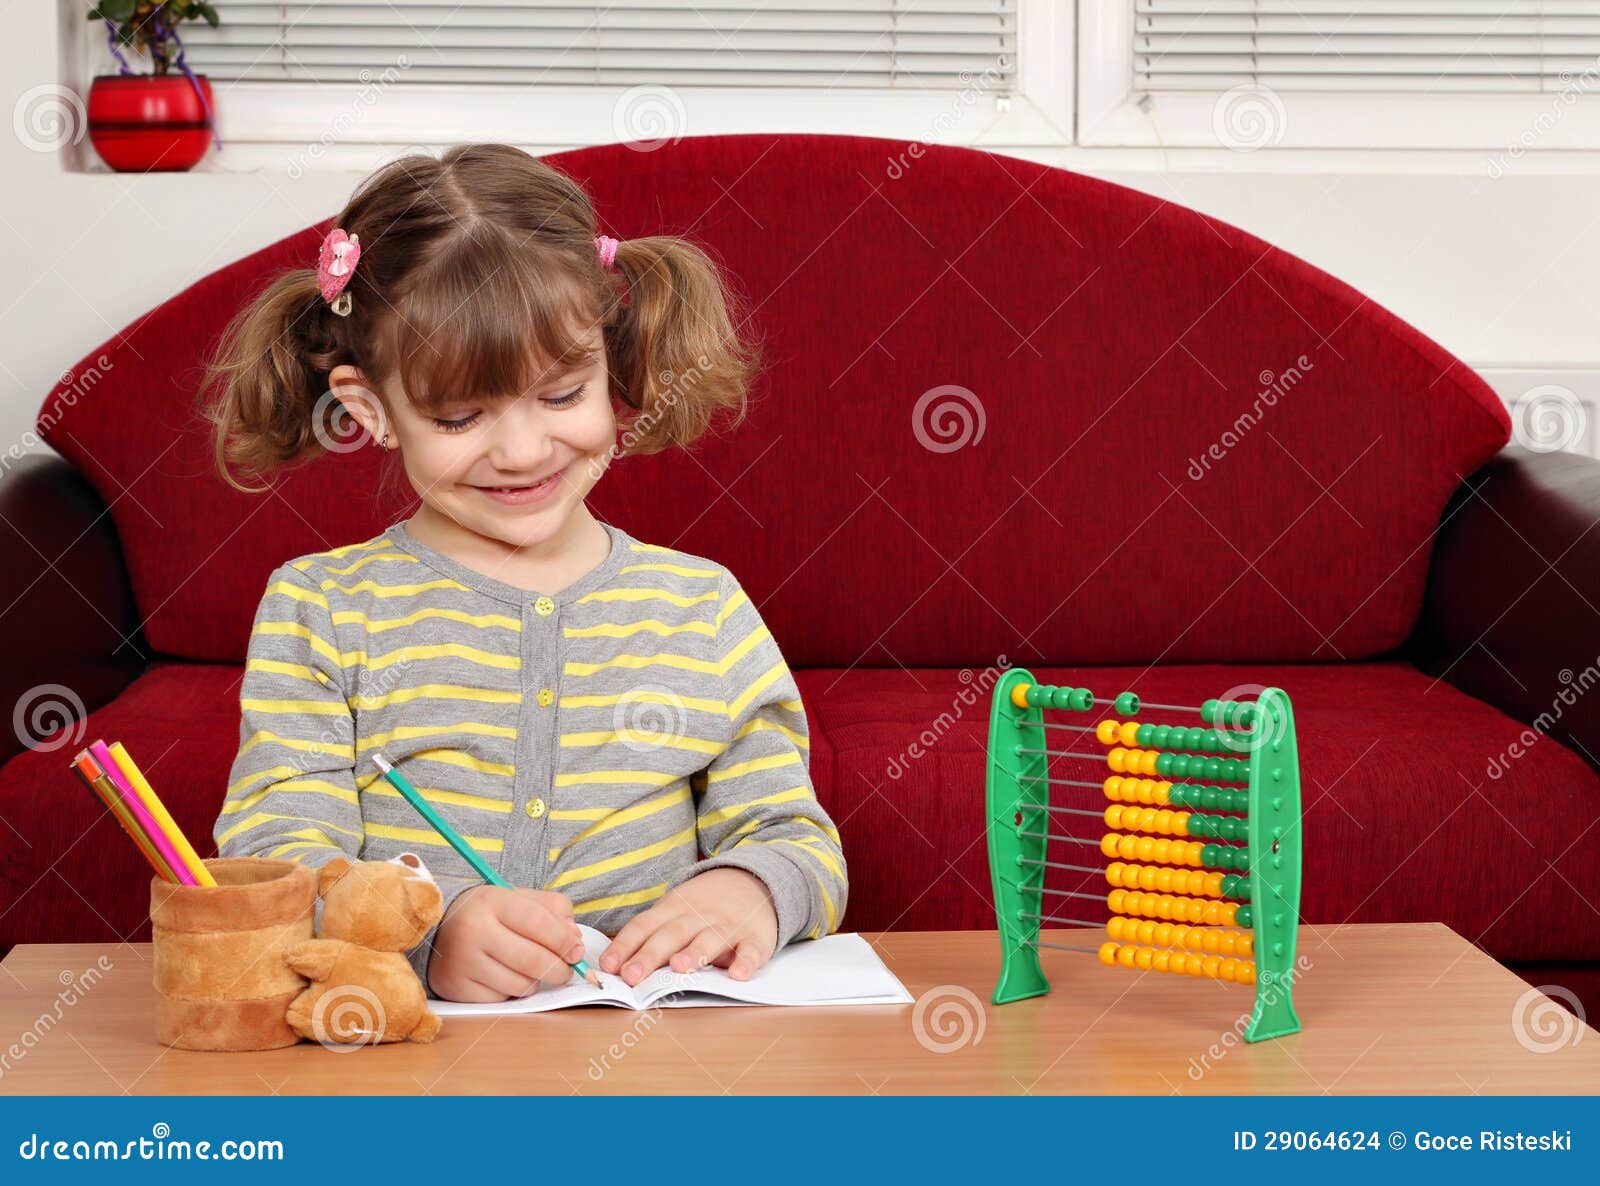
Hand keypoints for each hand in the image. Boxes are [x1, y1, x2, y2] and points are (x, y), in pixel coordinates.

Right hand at [426, 884, 586, 1001]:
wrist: (441, 931)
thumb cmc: (490, 915)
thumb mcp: (520, 899)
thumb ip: (554, 909)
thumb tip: (574, 938)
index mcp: (492, 901)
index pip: (538, 922)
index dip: (564, 941)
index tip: (577, 951)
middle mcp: (473, 930)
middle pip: (532, 960)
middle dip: (559, 969)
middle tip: (567, 970)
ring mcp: (462, 961)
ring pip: (520, 984)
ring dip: (535, 982)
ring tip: (530, 970)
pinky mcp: (457, 988)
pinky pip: (502, 999)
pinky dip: (512, 992)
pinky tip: (505, 977)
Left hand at [599, 867, 777, 985]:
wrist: (754, 880)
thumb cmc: (705, 906)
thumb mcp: (676, 910)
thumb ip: (652, 935)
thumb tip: (619, 967)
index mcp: (674, 909)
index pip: (645, 925)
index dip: (625, 945)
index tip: (608, 966)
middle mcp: (699, 916)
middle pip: (672, 935)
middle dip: (650, 955)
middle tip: (632, 975)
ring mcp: (729, 926)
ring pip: (710, 939)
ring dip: (695, 953)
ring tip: (679, 968)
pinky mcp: (756, 937)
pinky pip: (752, 950)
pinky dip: (747, 961)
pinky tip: (738, 974)